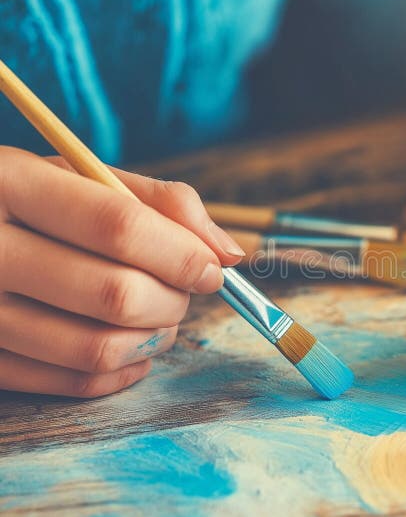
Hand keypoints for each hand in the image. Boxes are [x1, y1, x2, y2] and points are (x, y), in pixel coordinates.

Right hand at [0, 148, 243, 397]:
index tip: (213, 268)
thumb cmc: (34, 203)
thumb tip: (228, 254)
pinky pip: (72, 383)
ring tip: (162, 318)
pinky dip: (124, 371)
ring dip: (155, 339)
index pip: (119, 227)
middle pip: (115, 294)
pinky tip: (136, 347)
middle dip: (174, 299)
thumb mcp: (83, 177)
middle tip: (184, 292)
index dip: (182, 254)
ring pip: (97, 348)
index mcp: (9, 184)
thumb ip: (163, 203)